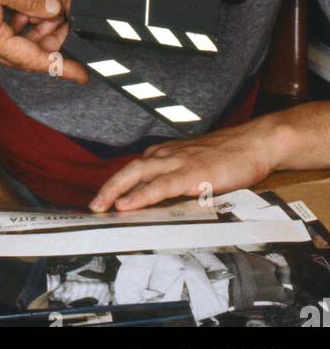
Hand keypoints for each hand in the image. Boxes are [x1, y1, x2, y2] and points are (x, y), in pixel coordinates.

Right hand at [0, 0, 87, 81]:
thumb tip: (54, 9)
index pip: (34, 60)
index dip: (62, 67)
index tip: (84, 74)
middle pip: (27, 54)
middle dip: (53, 46)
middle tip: (75, 31)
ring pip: (17, 41)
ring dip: (38, 31)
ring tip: (60, 16)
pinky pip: (5, 30)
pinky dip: (23, 22)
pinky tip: (34, 6)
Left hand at [89, 119, 281, 213]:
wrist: (255, 142)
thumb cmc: (230, 155)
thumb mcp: (198, 164)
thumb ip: (180, 176)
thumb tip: (165, 195)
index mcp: (168, 153)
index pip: (135, 168)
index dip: (117, 183)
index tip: (103, 198)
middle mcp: (168, 154)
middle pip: (130, 169)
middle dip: (108, 187)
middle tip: (93, 205)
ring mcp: (178, 161)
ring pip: (138, 173)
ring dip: (116, 190)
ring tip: (100, 206)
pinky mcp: (192, 173)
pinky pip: (160, 186)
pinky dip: (141, 195)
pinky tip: (128, 205)